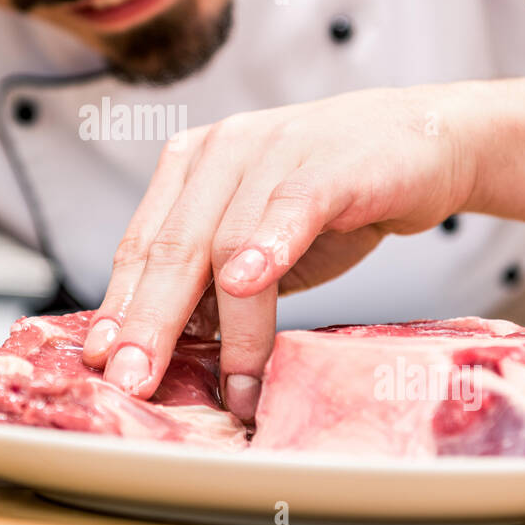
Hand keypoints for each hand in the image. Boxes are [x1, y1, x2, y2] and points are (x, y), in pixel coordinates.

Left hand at [80, 85, 479, 420]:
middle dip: (149, 323)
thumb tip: (172, 349)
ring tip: (234, 384)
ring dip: (231, 326)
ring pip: (229, 244)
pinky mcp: (329, 163)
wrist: (423, 140)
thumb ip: (216, 282)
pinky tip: (251, 285)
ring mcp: (273, 150)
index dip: (119, 305)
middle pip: (172, 248)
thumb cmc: (335, 196)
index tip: (101, 360)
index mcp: (190, 166)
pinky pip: (290, 209)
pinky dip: (268, 249)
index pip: (142, 245)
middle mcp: (221, 151)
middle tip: (133, 380)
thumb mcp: (260, 240)